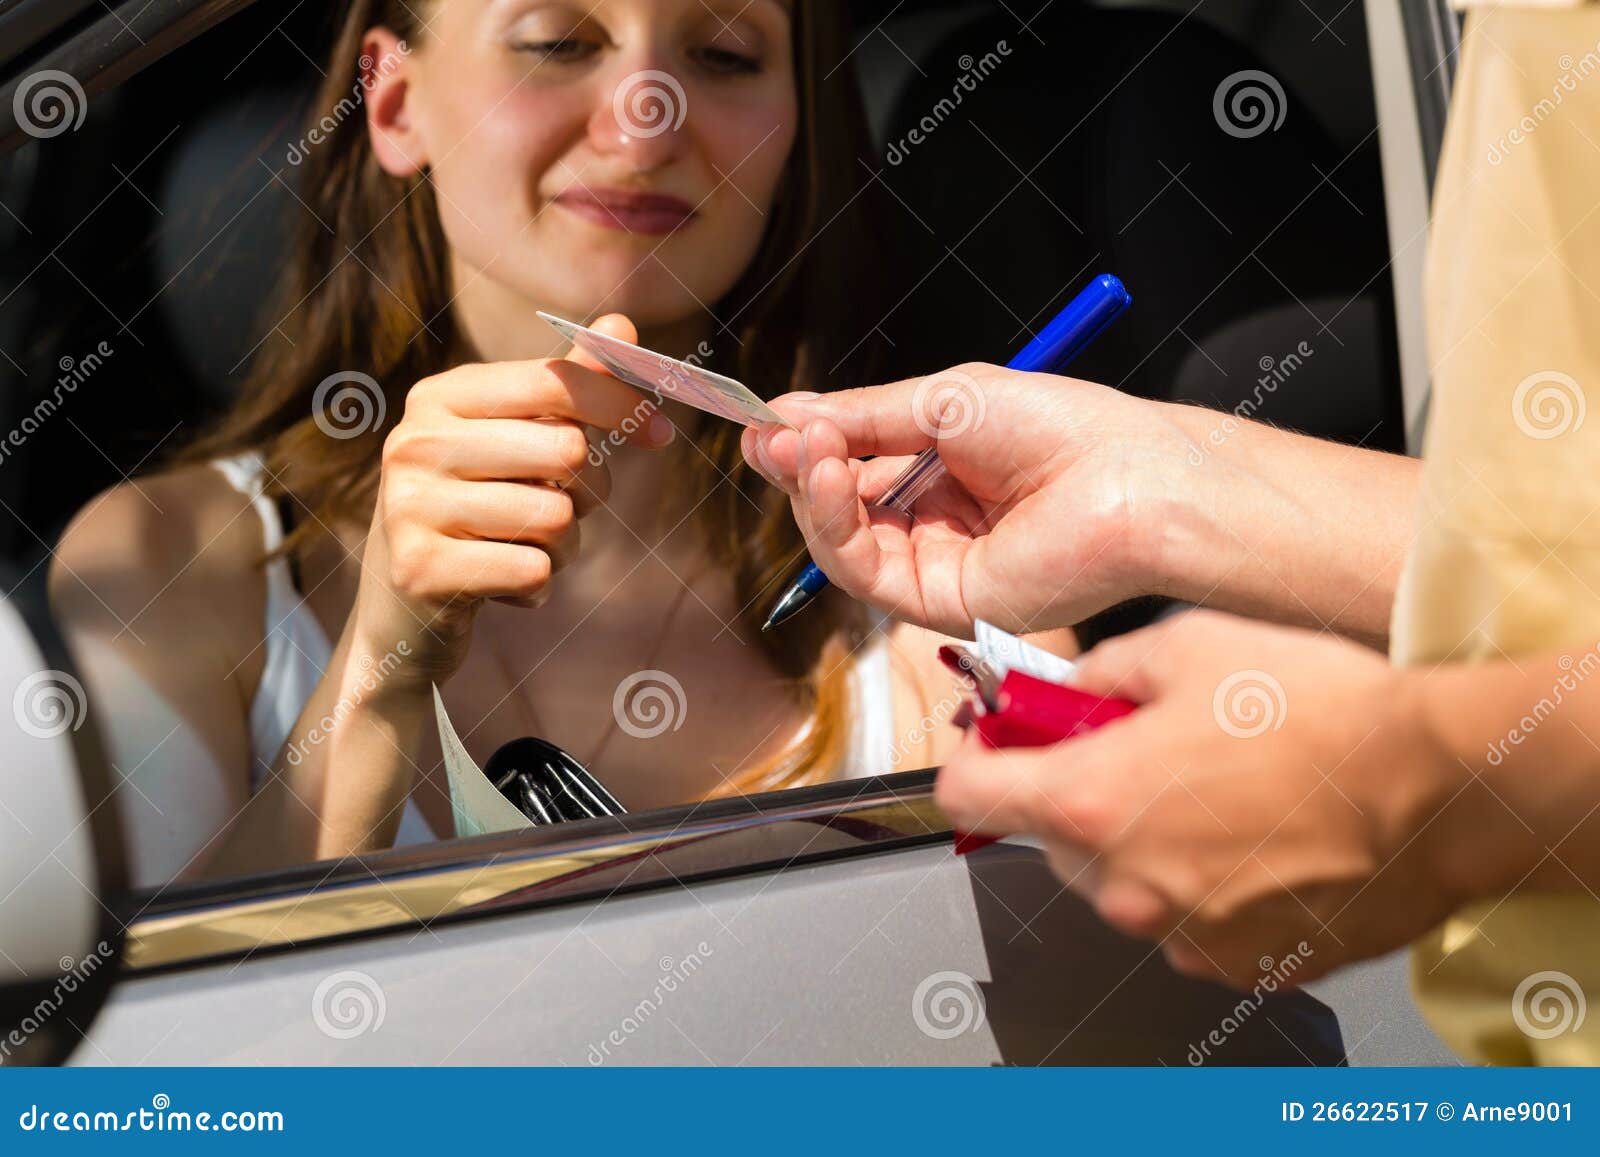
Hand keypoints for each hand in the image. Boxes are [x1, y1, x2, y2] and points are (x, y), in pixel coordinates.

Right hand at [353, 314, 671, 683]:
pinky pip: (535, 572)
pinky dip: (537, 586)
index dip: (620, 405)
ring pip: (556, 518)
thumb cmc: (477, 506)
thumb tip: (621, 326)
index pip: (553, 381)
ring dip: (564, 545)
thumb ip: (567, 384)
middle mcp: (416, 442)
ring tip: (523, 547)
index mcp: (441, 397)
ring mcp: (410, 506)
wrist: (405, 603)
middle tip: (563, 508)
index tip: (662, 435)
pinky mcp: (421, 570)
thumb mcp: (516, 439)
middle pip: (567, 451)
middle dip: (590, 489)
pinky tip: (501, 583)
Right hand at [741, 364, 1203, 636]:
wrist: (1129, 481)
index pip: (853, 466)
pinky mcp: (940, 605)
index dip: (806, 447)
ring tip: (804, 450)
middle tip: (773, 436)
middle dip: (800, 469)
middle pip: (838, 508)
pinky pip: (865, 573)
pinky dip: (835, 526)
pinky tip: (831, 478)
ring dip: (812, 495)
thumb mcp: (944, 403)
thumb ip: (863, 417)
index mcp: (941, 471)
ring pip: (842, 543)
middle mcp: (934, 523)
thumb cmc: (1063, 430)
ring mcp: (936, 567)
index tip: (764, 422)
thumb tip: (785, 413)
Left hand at [934, 610, 1474, 986]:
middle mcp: (1122, 884)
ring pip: (1118, 881)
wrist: (1440, 791)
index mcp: (1091, 801)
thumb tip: (1066, 690)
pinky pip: (1184, 919)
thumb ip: (1101, 673)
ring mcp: (1179, 933)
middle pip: (1049, 839)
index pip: (967, 796)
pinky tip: (1255, 838)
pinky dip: (1199, 883)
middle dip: (1078, 792)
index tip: (999, 740)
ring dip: (1142, 840)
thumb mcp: (1191, 646)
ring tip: (1219, 790)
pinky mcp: (1236, 964)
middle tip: (1139, 747)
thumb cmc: (1322, 713)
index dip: (975, 758)